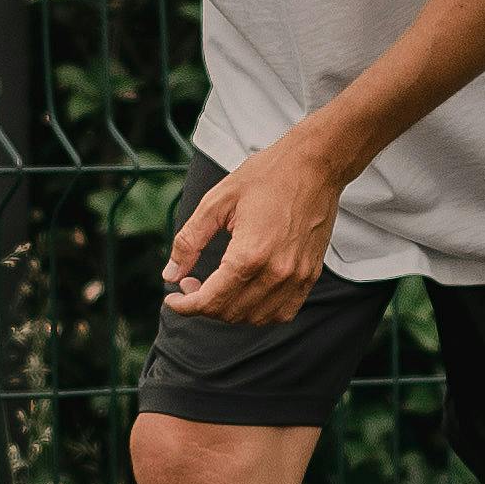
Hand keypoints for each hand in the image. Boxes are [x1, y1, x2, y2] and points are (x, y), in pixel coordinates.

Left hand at [163, 134, 346, 324]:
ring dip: (230, 311)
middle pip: (230, 313)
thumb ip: (189, 241)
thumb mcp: (216, 201)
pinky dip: (260, 312)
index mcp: (249, 254)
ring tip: (218, 287)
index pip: (211, 301)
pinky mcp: (310, 275)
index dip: (185, 306)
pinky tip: (247, 292)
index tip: (173, 299)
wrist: (314, 165)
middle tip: (192, 282)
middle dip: (203, 305)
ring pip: (255, 318)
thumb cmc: (267, 176)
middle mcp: (276, 272)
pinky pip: (283, 312)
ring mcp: (297, 276)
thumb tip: (170, 274)